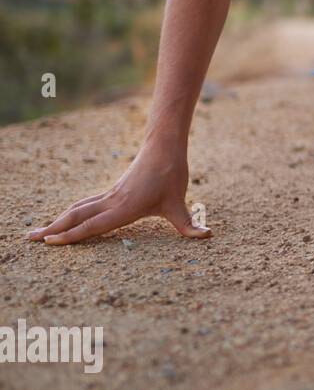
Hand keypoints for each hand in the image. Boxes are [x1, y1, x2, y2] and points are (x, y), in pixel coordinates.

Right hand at [27, 140, 211, 244]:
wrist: (164, 148)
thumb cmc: (171, 176)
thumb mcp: (180, 204)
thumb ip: (190, 224)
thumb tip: (207, 236)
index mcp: (124, 208)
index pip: (93, 225)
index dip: (72, 235)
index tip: (51, 241)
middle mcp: (112, 202)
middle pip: (76, 217)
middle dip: (53, 229)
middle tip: (31, 239)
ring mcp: (109, 196)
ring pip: (77, 209)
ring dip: (57, 220)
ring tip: (38, 232)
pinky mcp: (112, 191)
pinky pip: (86, 204)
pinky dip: (71, 212)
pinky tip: (65, 218)